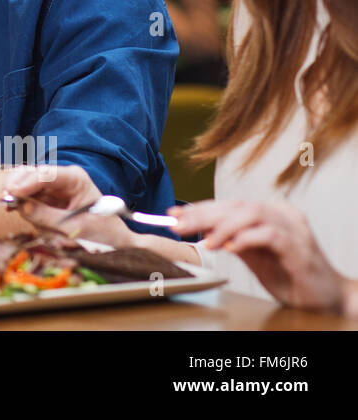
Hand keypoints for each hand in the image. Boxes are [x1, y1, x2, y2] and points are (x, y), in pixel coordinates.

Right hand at [2, 165, 136, 246]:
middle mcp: (61, 178)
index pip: (46, 174)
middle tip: (4, 200)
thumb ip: (47, 216)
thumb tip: (21, 207)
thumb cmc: (102, 232)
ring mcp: (52, 187)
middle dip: (16, 184)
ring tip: (10, 207)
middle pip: (31, 173)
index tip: (12, 193)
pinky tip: (13, 209)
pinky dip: (19, 202)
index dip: (26, 181)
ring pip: (24, 182)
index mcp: (75, 178)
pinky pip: (27, 195)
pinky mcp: (46, 197)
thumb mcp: (75, 227)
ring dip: (16, 194)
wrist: (114, 241)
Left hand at [171, 200, 346, 312]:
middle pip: (236, 206)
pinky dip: (246, 238)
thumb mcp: (253, 254)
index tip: (174, 214)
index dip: (199, 208)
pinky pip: (270, 235)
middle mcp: (283, 214)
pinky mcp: (300, 248)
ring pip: (252, 214)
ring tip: (205, 241)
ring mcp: (294, 229)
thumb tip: (196, 227)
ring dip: (222, 226)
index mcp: (271, 212)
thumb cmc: (289, 274)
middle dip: (203, 215)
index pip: (229, 204)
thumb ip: (229, 238)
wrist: (327, 296)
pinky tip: (231, 248)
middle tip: (178, 225)